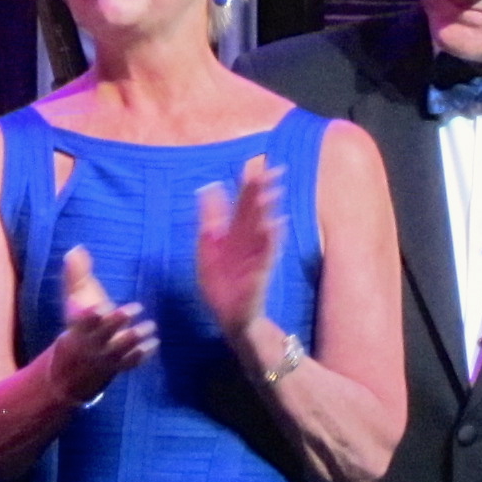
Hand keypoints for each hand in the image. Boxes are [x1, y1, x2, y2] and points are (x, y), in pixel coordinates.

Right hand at [42, 244, 156, 407]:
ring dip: (135, 338)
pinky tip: (154, 343)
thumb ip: (77, 274)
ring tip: (150, 326)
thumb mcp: (75, 297)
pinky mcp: (118, 364)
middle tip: (136, 308)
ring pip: (120, 349)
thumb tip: (76, 248)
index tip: (102, 306)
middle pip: (104, 334)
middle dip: (118, 322)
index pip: (84, 321)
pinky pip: (130, 363)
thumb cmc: (81, 320)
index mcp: (80, 325)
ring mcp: (106, 355)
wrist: (78, 360)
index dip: (92, 315)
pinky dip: (142, 355)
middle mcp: (92, 342)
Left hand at [194, 156, 284, 343]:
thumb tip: (208, 187)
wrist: (230, 318)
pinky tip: (273, 225)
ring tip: (270, 193)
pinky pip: (265, 254)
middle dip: (263, 192)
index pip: (243, 204)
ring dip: (267, 212)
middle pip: (256, 212)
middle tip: (271, 169)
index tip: (253, 164)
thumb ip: (209, 219)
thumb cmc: (221, 284)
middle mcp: (249, 242)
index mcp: (235, 234)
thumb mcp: (208, 248)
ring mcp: (256, 257)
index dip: (248, 185)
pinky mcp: (259, 274)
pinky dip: (270, 240)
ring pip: (263, 230)